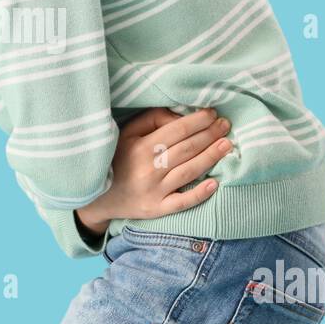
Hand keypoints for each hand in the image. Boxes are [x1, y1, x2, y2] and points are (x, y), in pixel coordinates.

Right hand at [75, 107, 232, 233]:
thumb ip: (152, 119)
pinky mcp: (156, 209)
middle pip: (187, 149)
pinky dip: (199, 193)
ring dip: (211, 157)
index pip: (177, 130)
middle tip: (226, 125)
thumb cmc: (116, 158)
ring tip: (227, 145)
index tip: (213, 113)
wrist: (96, 196)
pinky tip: (215, 184)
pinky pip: (182, 202)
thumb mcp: (127, 133)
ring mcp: (154, 191)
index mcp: (141, 147)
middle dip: (210, 135)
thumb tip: (181, 116)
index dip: (198, 121)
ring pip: (189, 171)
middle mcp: (149, 169)